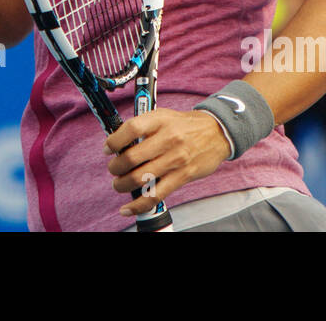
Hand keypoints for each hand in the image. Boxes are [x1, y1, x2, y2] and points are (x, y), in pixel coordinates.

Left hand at [104, 108, 230, 217]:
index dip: (114, 141)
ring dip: (123, 185)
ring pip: (140, 178)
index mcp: (160, 120)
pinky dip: (138, 204)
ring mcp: (176, 159)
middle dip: (115, 167)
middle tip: (113, 169)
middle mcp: (168, 139)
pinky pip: (156, 194)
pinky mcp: (182, 176)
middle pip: (132, 157)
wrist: (217, 132)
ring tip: (119, 184)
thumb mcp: (163, 116)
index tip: (107, 149)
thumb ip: (142, 126)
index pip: (131, 129)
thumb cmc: (184, 125)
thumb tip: (118, 144)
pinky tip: (127, 208)